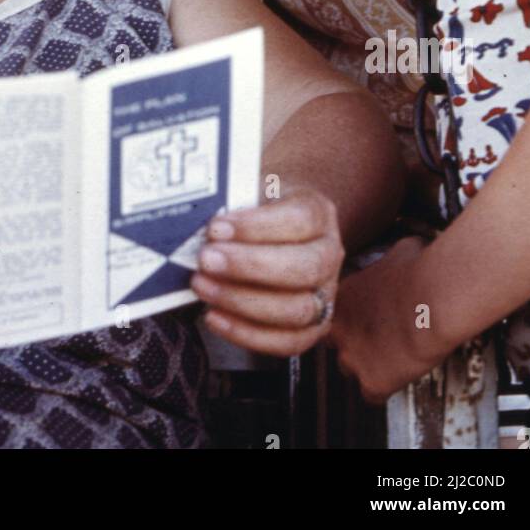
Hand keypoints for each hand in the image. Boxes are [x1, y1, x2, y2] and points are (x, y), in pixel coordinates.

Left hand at [190, 189, 342, 355]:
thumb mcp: (247, 188)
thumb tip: (200, 214)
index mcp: (317, 212)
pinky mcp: (312, 327)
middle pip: (304, 267)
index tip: (216, 228)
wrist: (266, 230)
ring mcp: (325, 293)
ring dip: (243, 302)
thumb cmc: (254, 207)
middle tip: (206, 259)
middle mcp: (329, 253)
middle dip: (249, 266)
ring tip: (202, 286)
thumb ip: (231, 199)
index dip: (257, 226)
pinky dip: (248, 334)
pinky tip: (214, 317)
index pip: (298, 219)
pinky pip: (288, 342)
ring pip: (297, 309)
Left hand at [329, 236, 444, 401]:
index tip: (368, 317)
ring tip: (389, 359)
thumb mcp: (398, 252)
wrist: (434, 299)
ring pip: (348, 369)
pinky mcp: (371, 381)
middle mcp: (338, 326)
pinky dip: (384, 389)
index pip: (332, 312)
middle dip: (352, 341)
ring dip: (365, 365)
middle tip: (377, 338)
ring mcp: (351, 356)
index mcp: (341, 295)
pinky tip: (397, 377)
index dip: (351, 316)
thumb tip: (404, 253)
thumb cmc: (422, 270)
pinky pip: (370, 395)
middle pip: (334, 342)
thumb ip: (389, 260)